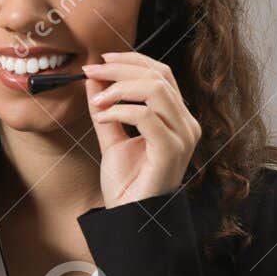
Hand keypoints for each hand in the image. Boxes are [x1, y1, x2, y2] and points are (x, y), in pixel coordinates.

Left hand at [84, 51, 200, 207]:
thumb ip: (105, 108)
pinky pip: (146, 116)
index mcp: (177, 118)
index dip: (132, 60)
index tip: (101, 59)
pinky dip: (119, 111)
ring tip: (96, 101)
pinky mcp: (171, 151)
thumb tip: (93, 77)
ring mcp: (182, 137)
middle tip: (90, 71)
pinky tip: (102, 117)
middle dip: (120, 68)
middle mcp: (186, 124)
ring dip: (119, 89)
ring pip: (155, 91)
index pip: (162, 73)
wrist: (130, 216)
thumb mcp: (111, 137)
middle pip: (158, 76)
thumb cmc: (126, 181)